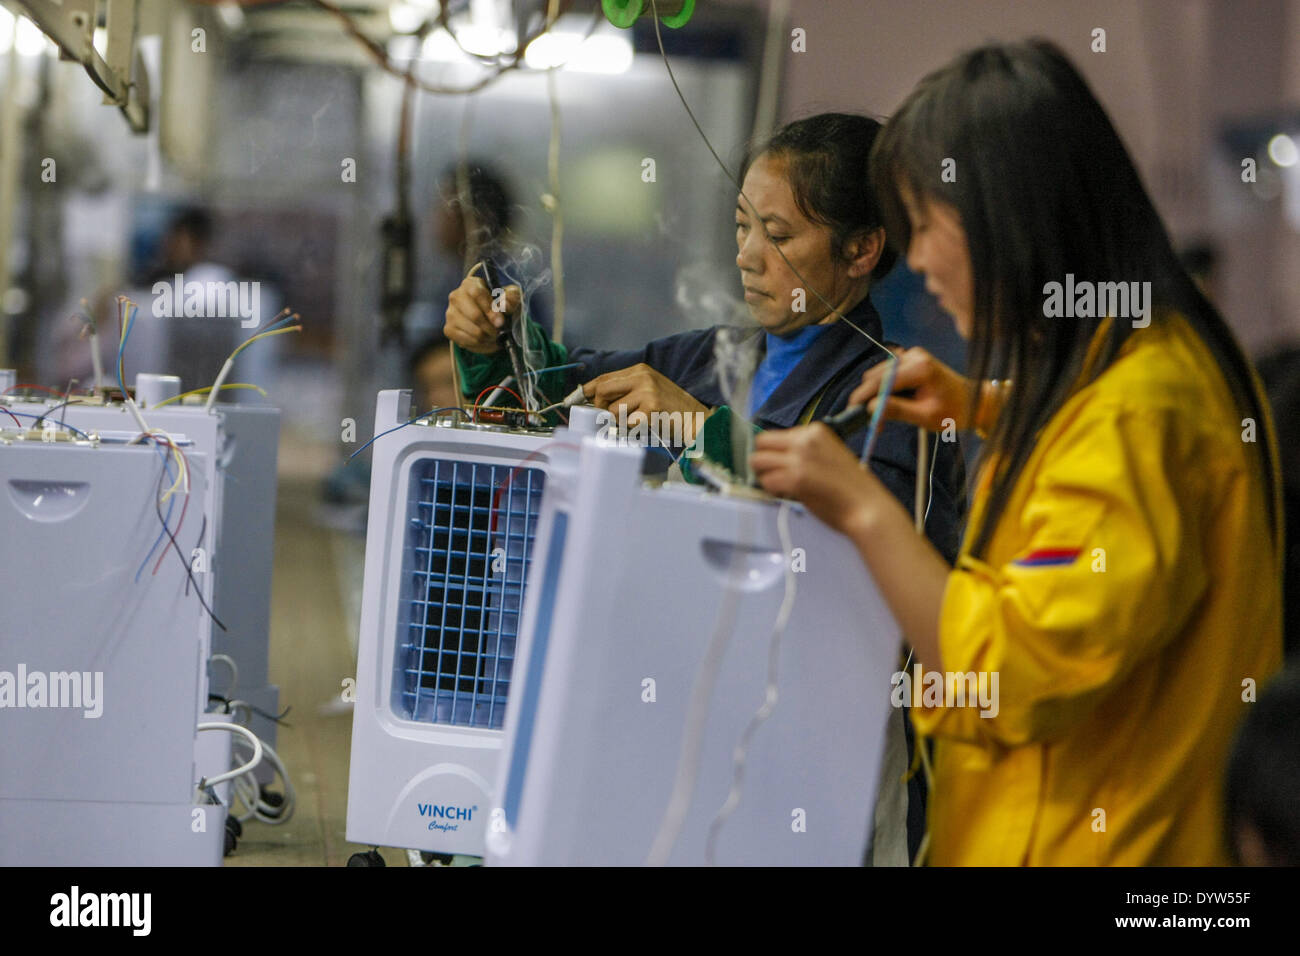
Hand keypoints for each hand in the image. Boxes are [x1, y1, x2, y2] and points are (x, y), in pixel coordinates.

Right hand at [443, 275, 521, 354]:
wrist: (489, 317)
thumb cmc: (501, 303)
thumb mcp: (511, 297)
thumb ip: (511, 298)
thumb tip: (504, 305)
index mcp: (470, 284)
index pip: (477, 294)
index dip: (490, 309)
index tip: (500, 322)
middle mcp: (456, 296)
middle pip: (473, 315)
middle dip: (490, 327)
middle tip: (499, 333)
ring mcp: (450, 313)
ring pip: (471, 330)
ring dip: (487, 338)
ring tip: (495, 337)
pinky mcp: (448, 329)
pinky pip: (465, 341)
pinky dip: (480, 345)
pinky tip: (487, 342)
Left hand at [582, 363, 710, 441]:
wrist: (696, 420)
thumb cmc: (671, 409)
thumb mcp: (649, 390)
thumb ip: (626, 390)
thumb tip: (596, 398)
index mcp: (641, 370)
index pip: (605, 377)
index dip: (588, 389)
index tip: (575, 398)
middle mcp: (642, 376)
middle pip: (603, 390)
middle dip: (600, 407)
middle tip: (610, 417)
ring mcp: (647, 391)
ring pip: (613, 410)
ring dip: (620, 421)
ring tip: (639, 421)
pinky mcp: (650, 408)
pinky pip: (626, 422)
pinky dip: (632, 429)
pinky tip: (647, 425)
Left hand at [750, 424, 886, 535]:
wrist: (868, 507)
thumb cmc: (852, 487)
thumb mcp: (830, 454)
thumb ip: (806, 451)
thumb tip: (779, 456)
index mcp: (815, 431)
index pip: (776, 434)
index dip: (775, 452)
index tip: (780, 464)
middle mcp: (805, 440)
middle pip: (761, 443)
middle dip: (763, 461)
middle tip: (774, 475)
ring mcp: (799, 459)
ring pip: (757, 461)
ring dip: (764, 475)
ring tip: (780, 486)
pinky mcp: (795, 479)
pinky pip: (766, 482)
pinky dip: (771, 490)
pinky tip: (785, 494)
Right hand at [850, 347, 979, 431]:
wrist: (973, 402)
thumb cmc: (954, 411)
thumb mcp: (925, 417)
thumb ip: (897, 411)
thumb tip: (871, 408)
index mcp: (920, 368)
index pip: (881, 380)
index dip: (863, 396)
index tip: (851, 410)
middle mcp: (913, 356)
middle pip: (876, 375)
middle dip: (869, 398)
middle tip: (872, 422)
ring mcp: (912, 355)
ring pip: (879, 374)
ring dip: (876, 394)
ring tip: (882, 416)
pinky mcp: (910, 359)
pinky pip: (887, 373)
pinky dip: (883, 388)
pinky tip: (890, 403)